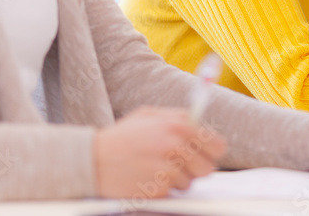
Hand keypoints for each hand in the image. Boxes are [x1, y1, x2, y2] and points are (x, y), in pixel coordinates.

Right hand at [93, 106, 226, 198]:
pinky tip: (145, 177)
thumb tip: (201, 125)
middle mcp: (175, 146)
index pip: (217, 145)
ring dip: (176, 179)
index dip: (212, 152)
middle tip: (178, 164)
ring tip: (155, 168)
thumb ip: (177, 118)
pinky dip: (161, 188)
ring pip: (189, 182)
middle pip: (207, 168)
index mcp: (178, 125)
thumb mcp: (149, 116)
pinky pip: (170, 192)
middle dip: (195, 168)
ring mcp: (166, 169)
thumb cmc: (122, 136)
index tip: (206, 155)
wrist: (91, 159)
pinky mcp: (156, 189)